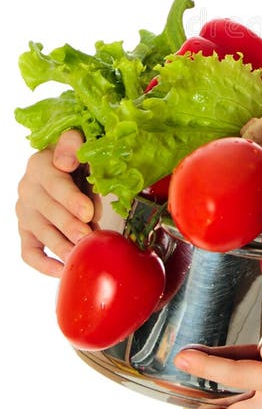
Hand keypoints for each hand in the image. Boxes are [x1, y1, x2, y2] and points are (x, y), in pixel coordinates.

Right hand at [15, 129, 97, 276]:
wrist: (64, 162)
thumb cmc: (75, 153)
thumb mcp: (77, 138)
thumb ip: (72, 144)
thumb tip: (68, 162)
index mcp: (40, 165)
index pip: (55, 184)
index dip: (72, 199)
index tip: (88, 212)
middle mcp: (28, 189)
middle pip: (48, 212)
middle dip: (70, 227)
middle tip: (88, 238)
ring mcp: (25, 213)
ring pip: (42, 234)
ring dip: (63, 247)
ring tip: (82, 255)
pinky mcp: (27, 231)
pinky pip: (29, 252)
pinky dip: (44, 265)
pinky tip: (62, 270)